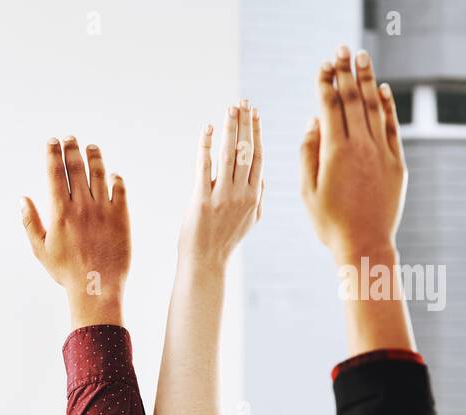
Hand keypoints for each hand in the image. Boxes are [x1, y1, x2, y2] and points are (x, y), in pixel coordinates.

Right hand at [21, 137, 129, 326]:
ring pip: (99, 173)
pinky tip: (111, 174)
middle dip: (72, 149)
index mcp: (60, 212)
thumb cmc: (67, 271)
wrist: (96, 286)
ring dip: (94, 157)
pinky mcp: (121, 216)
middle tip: (70, 138)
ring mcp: (103, 210)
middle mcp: (82, 206)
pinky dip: (115, 178)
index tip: (52, 141)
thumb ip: (30, 222)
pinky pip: (119, 189)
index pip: (55, 174)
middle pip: (76, 168)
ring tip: (90, 147)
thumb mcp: (41, 249)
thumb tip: (22, 199)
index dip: (53, 154)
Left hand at [179, 100, 264, 266]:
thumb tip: (263, 177)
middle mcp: (242, 193)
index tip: (255, 113)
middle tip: (243, 102)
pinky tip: (208, 130)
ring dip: (230, 129)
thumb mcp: (250, 219)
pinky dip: (207, 146)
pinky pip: (205, 167)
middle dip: (245, 124)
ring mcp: (223, 196)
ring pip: (229, 155)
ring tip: (230, 109)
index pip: (258, 156)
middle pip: (246, 151)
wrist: (206, 261)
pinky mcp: (202, 200)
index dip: (257, 132)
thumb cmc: (225, 240)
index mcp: (255, 195)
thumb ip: (258, 197)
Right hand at [300, 46, 405, 263]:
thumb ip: (308, 154)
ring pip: (374, 107)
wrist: (365, 244)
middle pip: (353, 100)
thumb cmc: (329, 223)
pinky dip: (387, 106)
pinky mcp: (397, 163)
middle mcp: (360, 146)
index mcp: (334, 152)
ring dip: (367, 79)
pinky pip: (392, 127)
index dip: (325, 83)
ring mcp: (382, 153)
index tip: (322, 65)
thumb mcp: (308, 192)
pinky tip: (381, 90)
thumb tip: (313, 123)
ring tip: (362, 57)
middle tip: (341, 49)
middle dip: (346, 72)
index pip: (329, 107)